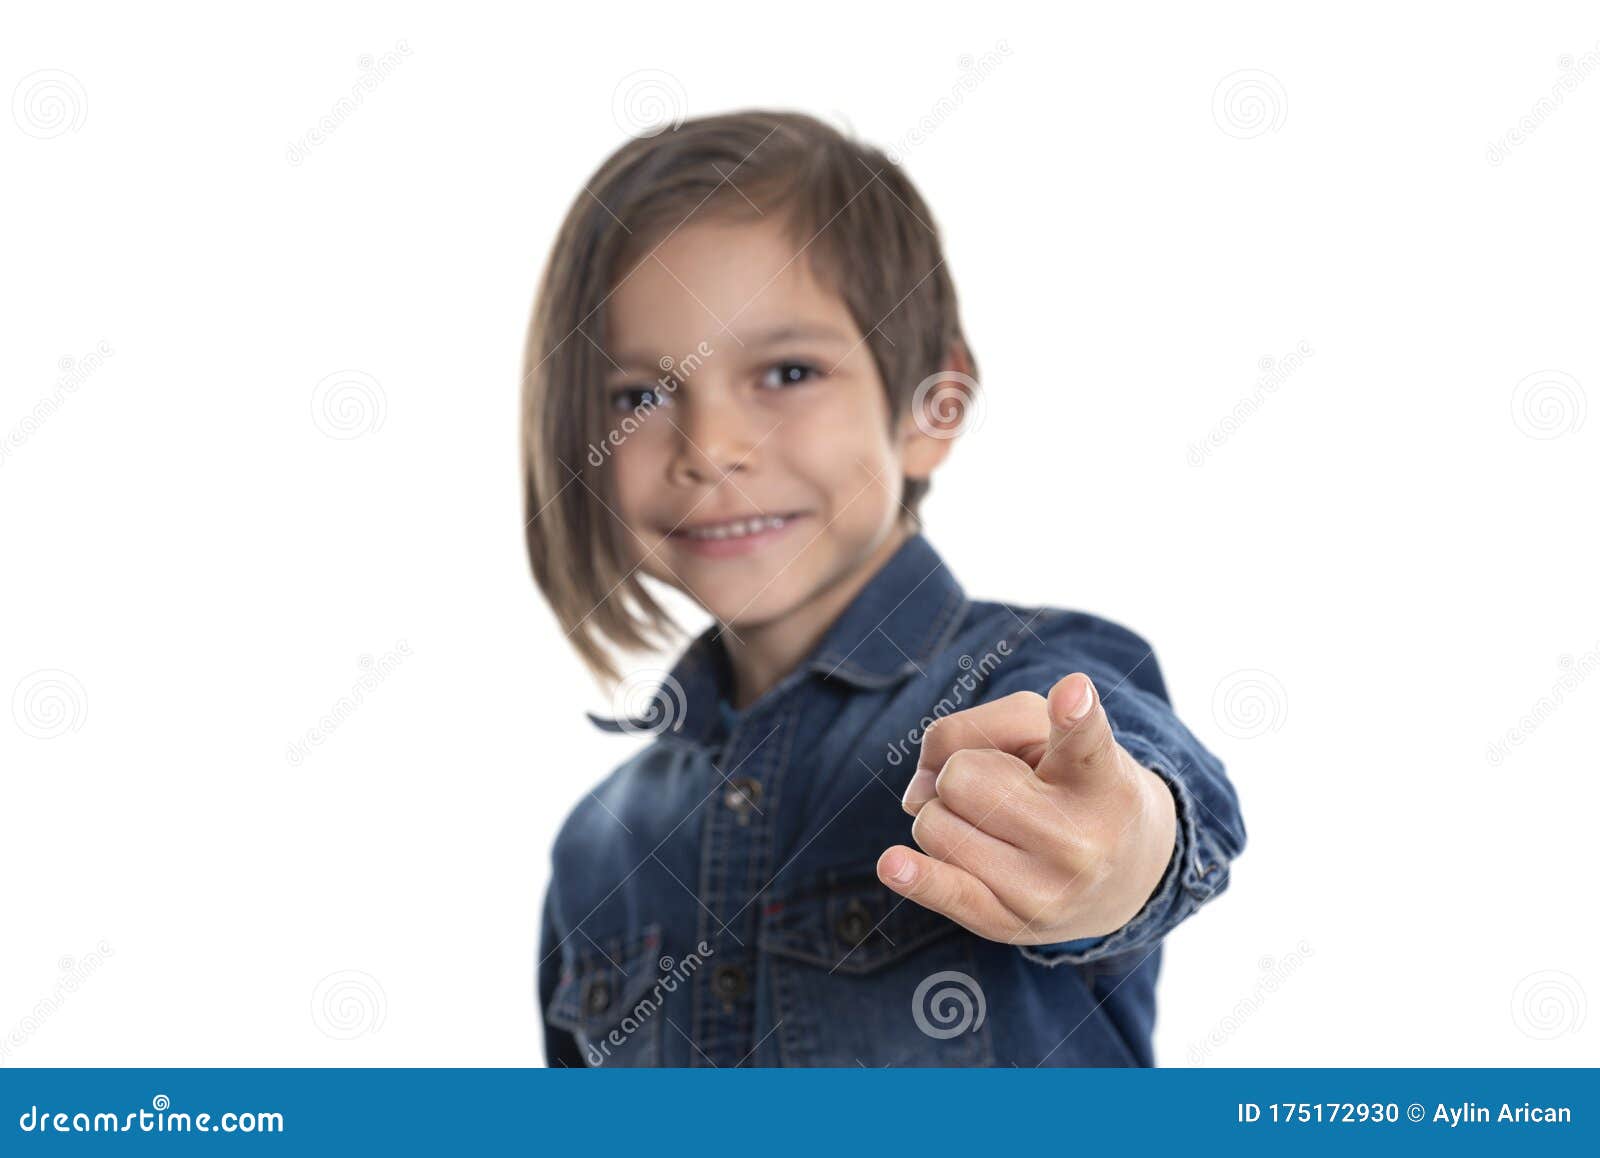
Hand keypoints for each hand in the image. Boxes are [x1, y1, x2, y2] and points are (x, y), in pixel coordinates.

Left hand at [878, 673, 1177, 945]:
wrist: (1123, 869)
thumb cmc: (1067, 779)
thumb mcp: (1036, 726)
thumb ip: (967, 730)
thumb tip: (915, 792)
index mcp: (1101, 779)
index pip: (1084, 742)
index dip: (1074, 713)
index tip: (1073, 691)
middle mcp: (1082, 840)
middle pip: (961, 779)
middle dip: (964, 774)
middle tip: (1006, 789)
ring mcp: (1048, 891)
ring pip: (934, 826)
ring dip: (945, 816)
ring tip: (996, 825)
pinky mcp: (1012, 925)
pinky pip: (946, 892)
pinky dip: (916, 877)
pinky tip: (893, 864)